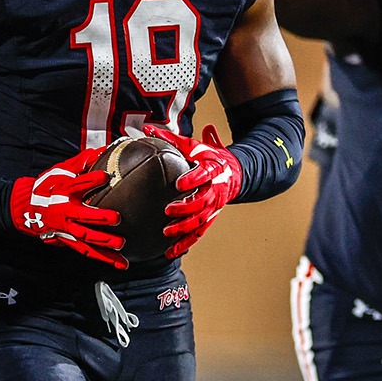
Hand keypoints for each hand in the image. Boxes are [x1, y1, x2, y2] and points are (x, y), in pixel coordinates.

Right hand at [9, 150, 124, 267]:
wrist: (26, 209)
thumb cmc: (47, 187)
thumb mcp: (60, 170)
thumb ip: (81, 162)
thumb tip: (101, 151)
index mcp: (63, 191)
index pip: (77, 185)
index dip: (90, 180)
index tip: (106, 176)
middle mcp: (65, 211)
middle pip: (82, 217)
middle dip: (99, 218)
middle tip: (116, 218)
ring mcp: (67, 228)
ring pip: (86, 238)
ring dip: (103, 242)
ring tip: (120, 245)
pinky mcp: (69, 240)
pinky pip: (87, 251)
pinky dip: (104, 257)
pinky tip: (119, 262)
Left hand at [147, 124, 242, 258]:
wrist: (233, 172)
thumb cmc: (208, 157)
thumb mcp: (194, 145)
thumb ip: (172, 138)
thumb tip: (147, 128)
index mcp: (212, 170)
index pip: (204, 175)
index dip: (193, 180)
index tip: (179, 183)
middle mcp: (214, 191)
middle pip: (202, 202)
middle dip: (186, 208)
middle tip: (169, 209)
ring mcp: (212, 208)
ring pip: (200, 221)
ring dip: (184, 228)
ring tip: (168, 231)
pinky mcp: (208, 219)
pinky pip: (197, 234)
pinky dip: (185, 244)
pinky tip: (171, 252)